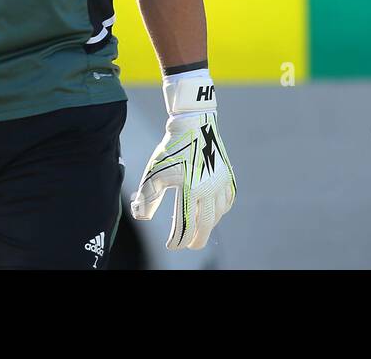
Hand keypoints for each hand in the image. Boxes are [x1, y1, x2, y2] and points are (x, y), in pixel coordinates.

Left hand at [130, 70, 235, 249]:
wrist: (194, 124)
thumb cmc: (172, 149)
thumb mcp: (154, 172)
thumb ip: (147, 197)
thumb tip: (142, 217)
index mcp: (190, 189)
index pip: (185, 225)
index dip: (177, 240)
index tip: (170, 245)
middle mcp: (209, 188)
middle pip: (206, 224)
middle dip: (197, 240)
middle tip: (189, 246)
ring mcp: (221, 182)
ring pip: (218, 213)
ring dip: (208, 224)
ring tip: (198, 229)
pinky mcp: (227, 175)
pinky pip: (228, 199)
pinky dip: (222, 210)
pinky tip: (214, 211)